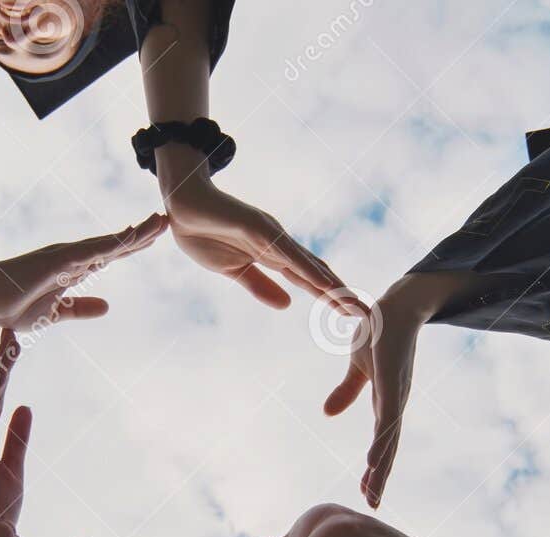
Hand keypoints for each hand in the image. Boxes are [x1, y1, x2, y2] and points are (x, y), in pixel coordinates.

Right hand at [0, 213, 167, 329]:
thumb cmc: (15, 305)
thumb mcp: (55, 313)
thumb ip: (80, 309)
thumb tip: (107, 308)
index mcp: (75, 268)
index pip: (112, 253)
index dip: (136, 244)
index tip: (158, 233)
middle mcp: (74, 257)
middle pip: (116, 244)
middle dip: (143, 233)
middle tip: (167, 219)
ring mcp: (66, 257)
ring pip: (108, 243)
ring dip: (134, 234)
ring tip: (157, 222)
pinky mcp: (57, 261)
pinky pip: (89, 251)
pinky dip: (110, 244)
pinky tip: (129, 236)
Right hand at [164, 176, 363, 314]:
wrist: (181, 205)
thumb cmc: (204, 233)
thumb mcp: (235, 271)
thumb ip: (261, 286)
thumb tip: (288, 305)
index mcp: (275, 256)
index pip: (310, 281)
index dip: (333, 298)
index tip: (354, 317)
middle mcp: (281, 245)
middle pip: (318, 274)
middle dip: (343, 296)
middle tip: (368, 318)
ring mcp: (272, 235)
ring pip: (309, 265)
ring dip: (333, 286)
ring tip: (355, 305)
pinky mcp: (259, 228)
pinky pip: (287, 253)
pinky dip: (307, 269)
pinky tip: (323, 283)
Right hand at [323, 272, 454, 507]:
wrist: (393, 303)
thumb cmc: (378, 331)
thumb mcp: (356, 367)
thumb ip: (346, 392)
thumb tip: (327, 414)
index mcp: (385, 402)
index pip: (381, 441)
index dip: (375, 468)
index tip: (366, 492)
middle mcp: (394, 403)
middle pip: (388, 448)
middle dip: (379, 478)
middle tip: (371, 505)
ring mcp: (395, 395)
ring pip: (388, 440)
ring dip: (380, 468)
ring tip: (372, 493)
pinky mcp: (393, 384)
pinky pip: (387, 420)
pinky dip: (381, 442)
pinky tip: (375, 462)